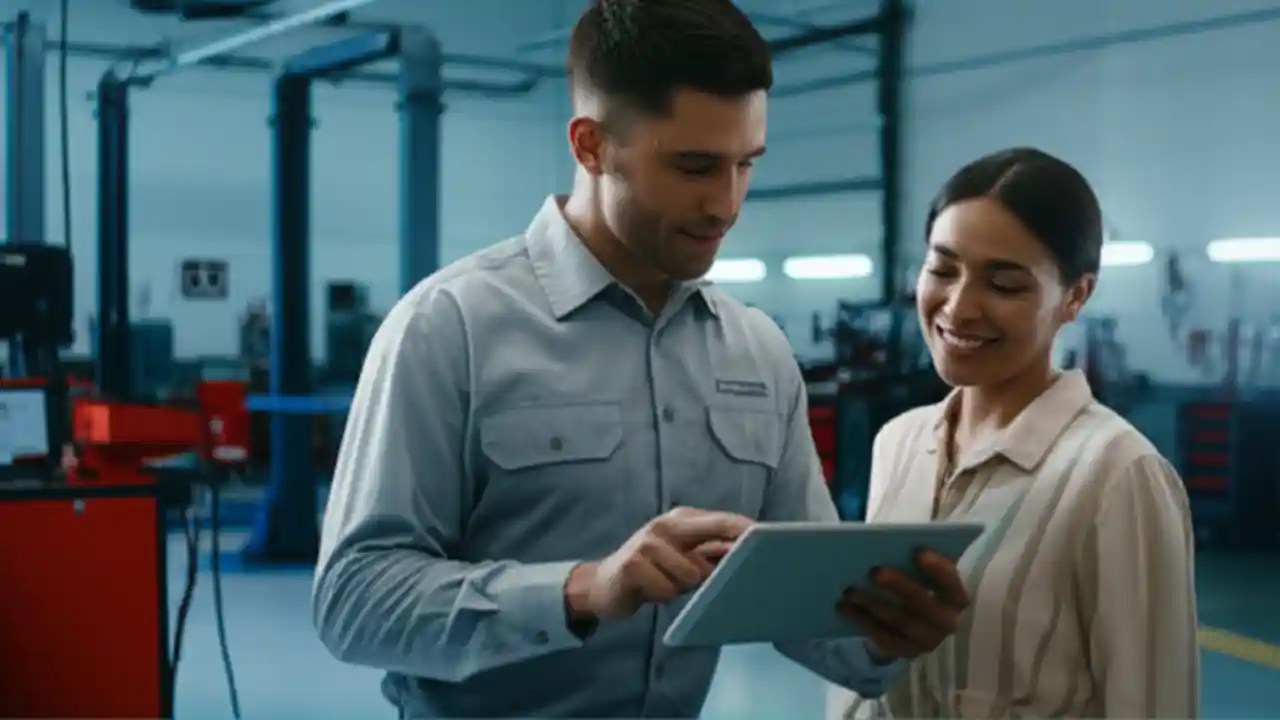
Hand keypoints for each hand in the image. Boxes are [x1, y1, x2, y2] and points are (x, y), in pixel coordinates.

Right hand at [565, 507, 752, 622]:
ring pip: (692, 574)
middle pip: (714, 530)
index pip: (723, 520)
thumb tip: (750, 552)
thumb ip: (711, 554)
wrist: (603, 585)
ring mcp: (647, 542)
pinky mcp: (633, 564)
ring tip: (668, 585)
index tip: (773, 540)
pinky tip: (650, 591)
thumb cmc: (653, 573)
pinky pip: (668, 590)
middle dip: (733, 550)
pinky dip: (664, 596)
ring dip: (685, 588)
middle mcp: (666, 525)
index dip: (747, 530)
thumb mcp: (684, 560)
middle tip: (748, 566)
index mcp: (681, 519)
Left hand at [836, 549, 969, 660]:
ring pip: (899, 622)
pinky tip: (844, 607)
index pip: (951, 581)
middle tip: (874, 571)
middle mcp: (946, 621)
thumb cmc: (917, 583)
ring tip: (850, 590)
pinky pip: (883, 638)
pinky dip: (862, 621)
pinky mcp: (906, 652)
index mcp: (956, 596)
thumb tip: (887, 543)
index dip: (936, 567)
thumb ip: (912, 560)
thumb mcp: (922, 572)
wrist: (917, 621)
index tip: (917, 551)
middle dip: (898, 586)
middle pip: (922, 603)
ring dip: (872, 604)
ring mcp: (927, 640)